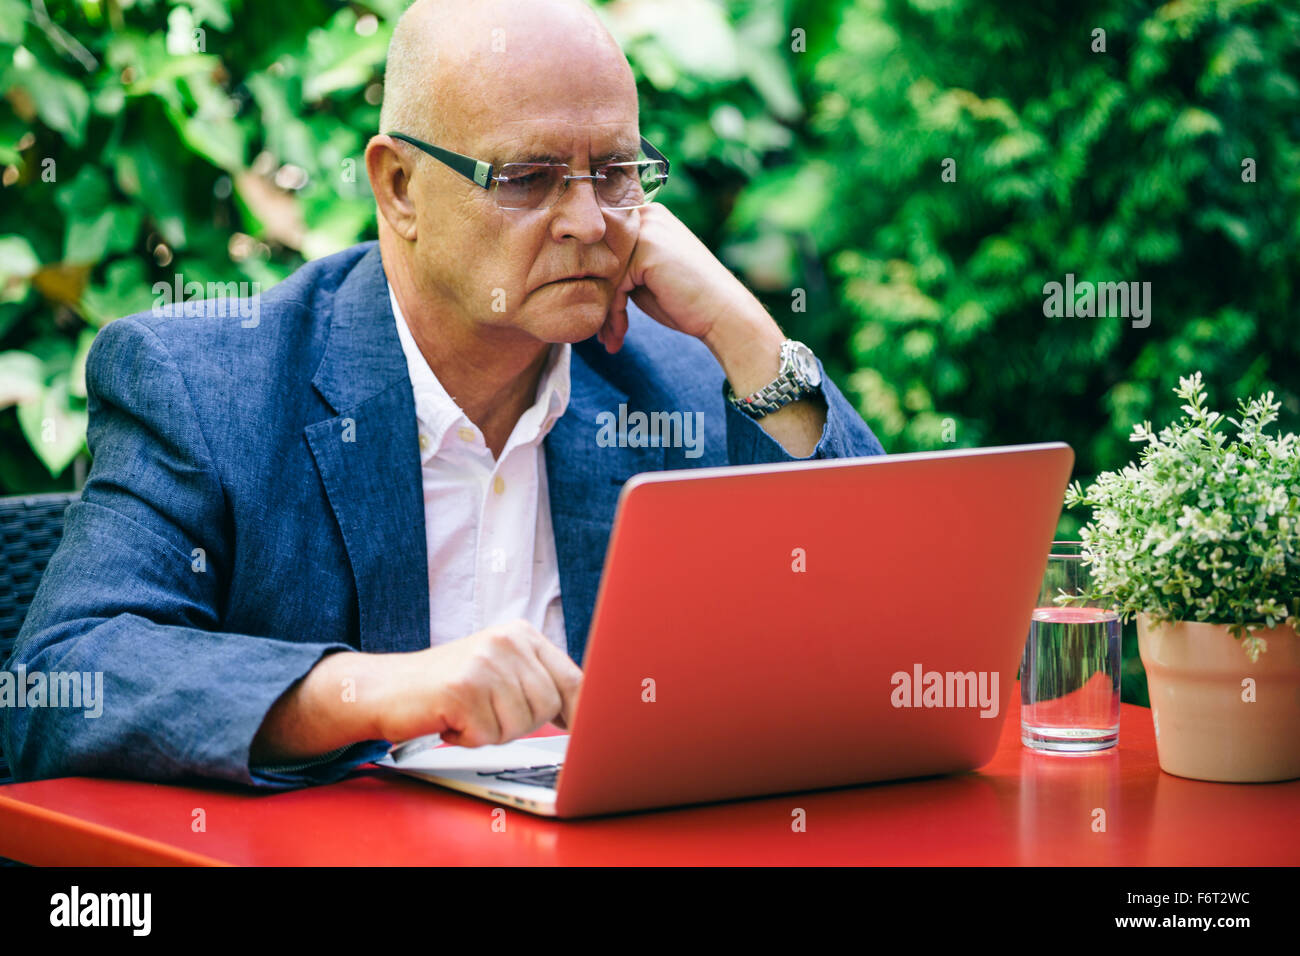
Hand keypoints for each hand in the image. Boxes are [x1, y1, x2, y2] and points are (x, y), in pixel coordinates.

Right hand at [375, 618, 582, 747]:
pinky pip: (487, 736)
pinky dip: (468, 739)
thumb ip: (537, 681)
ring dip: (492, 731)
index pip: (572, 678)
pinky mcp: (462, 690)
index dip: (581, 710)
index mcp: (521, 635)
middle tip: (487, 712)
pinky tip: (451, 720)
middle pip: (548, 707)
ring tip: (467, 713)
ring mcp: (484, 664)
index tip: (588, 731)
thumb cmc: (446, 686)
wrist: (387, 688)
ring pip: (520, 725)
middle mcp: (506, 642)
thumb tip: (583, 710)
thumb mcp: (499, 669)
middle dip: (520, 722)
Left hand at [598, 203, 772, 353]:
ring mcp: (646, 230)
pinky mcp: (646, 251)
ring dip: (604, 312)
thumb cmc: (685, 300)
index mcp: (646, 216)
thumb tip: (578, 272)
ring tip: (609, 339)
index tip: (595, 313)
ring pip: (604, 274)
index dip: (595, 279)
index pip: (602, 243)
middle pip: (599, 257)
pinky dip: (614, 315)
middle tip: (599, 332)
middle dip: (596, 297)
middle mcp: (645, 216)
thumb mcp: (645, 276)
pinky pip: (614, 285)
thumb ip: (619, 264)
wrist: (723, 314)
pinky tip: (618, 337)